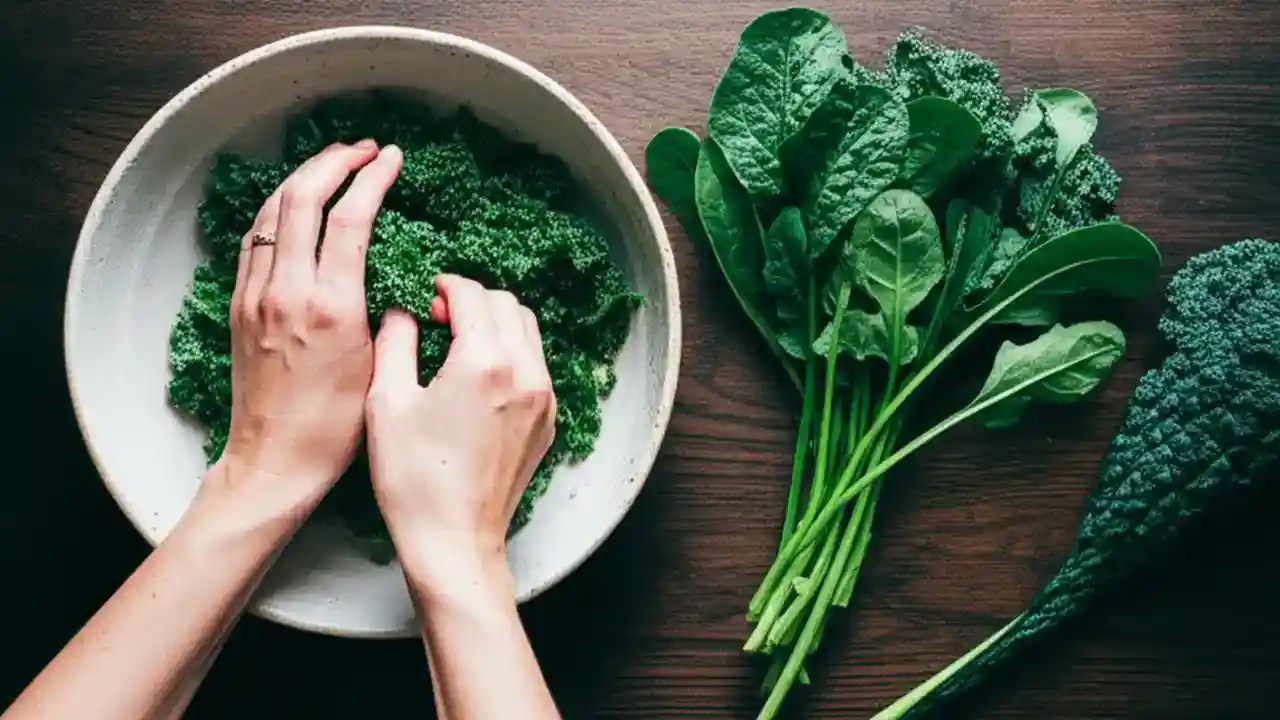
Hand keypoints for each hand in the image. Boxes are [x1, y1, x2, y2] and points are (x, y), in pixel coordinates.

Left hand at [215, 140, 402, 500]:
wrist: (275, 462)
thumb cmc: (336, 428)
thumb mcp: (378, 366)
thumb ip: (382, 310)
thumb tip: (391, 272)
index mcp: (332, 307)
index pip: (349, 219)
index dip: (372, 178)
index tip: (392, 159)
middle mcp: (288, 293)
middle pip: (303, 198)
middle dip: (335, 161)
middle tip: (363, 150)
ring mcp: (257, 297)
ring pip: (274, 212)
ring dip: (304, 178)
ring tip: (332, 165)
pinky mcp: (241, 308)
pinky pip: (257, 239)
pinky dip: (279, 209)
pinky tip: (296, 206)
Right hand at [365, 275, 556, 595]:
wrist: (454, 542)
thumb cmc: (413, 478)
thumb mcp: (387, 403)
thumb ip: (394, 342)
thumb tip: (402, 311)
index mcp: (485, 362)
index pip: (472, 294)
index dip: (444, 287)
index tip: (424, 297)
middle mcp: (526, 374)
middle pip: (507, 305)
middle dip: (473, 301)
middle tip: (437, 319)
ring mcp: (543, 399)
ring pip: (527, 333)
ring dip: (495, 325)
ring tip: (457, 346)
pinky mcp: (547, 422)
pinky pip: (535, 367)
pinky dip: (510, 355)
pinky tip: (477, 379)